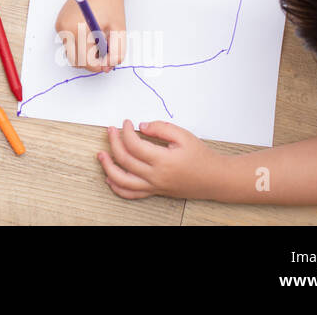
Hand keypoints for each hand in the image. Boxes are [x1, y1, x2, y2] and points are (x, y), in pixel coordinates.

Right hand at [54, 0, 125, 71]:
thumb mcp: (119, 31)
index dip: (98, 66)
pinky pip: (68, 42)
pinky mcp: (59, 23)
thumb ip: (117, 53)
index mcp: (79, 30)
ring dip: (84, 53)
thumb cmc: (110, 4)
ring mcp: (60, 26)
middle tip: (105, 55)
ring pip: (71, 53)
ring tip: (98, 40)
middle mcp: (65, 29)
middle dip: (90, 62)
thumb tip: (108, 66)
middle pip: (75, 61)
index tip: (108, 64)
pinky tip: (90, 32)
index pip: (85, 62)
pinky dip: (79, 44)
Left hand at [98, 120, 230, 199]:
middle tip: (111, 130)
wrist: (215, 179)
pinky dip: (118, 188)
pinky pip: (132, 194)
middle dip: (113, 142)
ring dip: (108, 168)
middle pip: (125, 160)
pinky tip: (109, 178)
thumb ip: (160, 128)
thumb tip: (141, 126)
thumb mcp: (183, 135)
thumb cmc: (201, 157)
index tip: (127, 123)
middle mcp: (156, 176)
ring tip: (101, 156)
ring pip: (123, 181)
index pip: (134, 144)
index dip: (126, 131)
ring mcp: (154, 186)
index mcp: (163, 160)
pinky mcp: (155, 191)